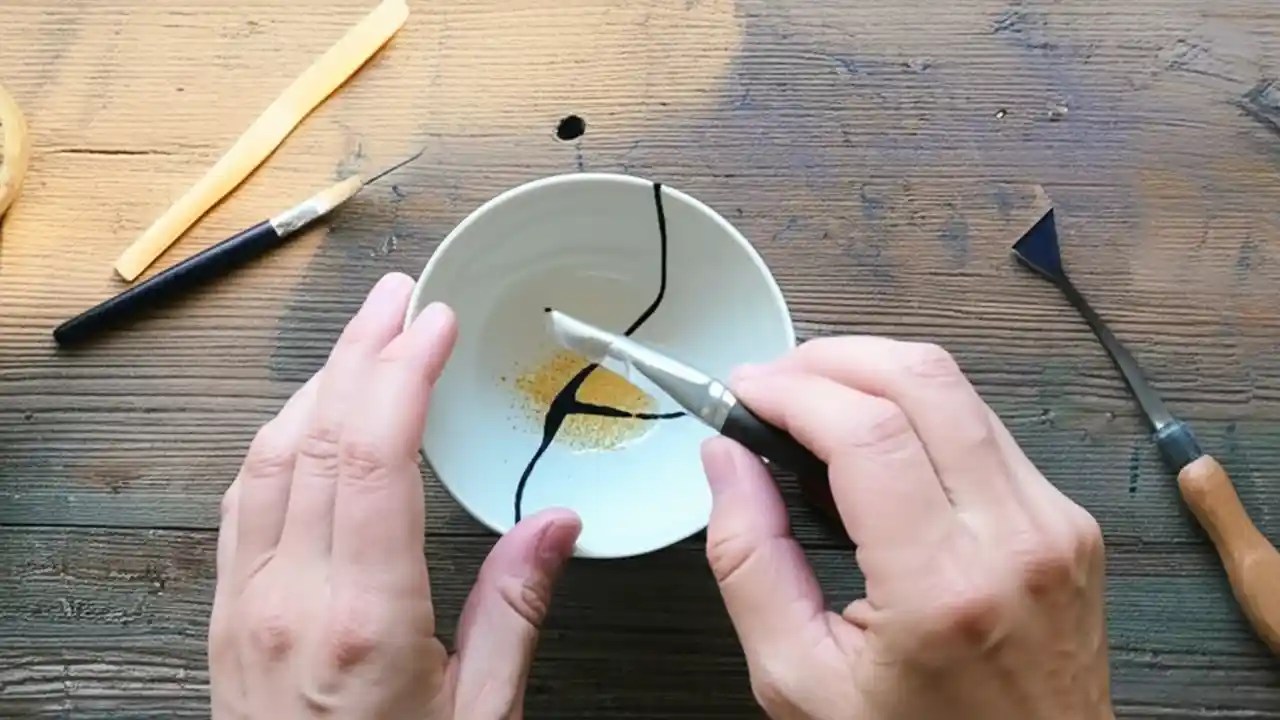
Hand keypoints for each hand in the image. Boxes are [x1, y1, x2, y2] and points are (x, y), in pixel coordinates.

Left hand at [209, 273, 581, 718]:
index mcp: (364, 619)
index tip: (434, 322)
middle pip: (316, 432)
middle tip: (403, 299)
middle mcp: (290, 596)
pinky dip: (281, 433)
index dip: (401, 371)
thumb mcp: (482, 714)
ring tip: (367, 335)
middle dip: (362, 348)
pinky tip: (310, 414)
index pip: (371, 455)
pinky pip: (243, 492)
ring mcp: (245, 598)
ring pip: (269, 452)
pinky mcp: (225, 607)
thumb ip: (515, 609)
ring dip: (319, 380)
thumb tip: (558, 524)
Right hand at [701, 337, 1112, 719]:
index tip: (743, 390)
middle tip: (775, 383)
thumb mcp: (799, 679)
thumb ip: (749, 563)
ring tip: (813, 403)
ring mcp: (1054, 524)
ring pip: (961, 388)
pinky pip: (985, 427)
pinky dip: (919, 411)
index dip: (793, 390)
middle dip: (833, 357)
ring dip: (875, 374)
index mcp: (943, 589)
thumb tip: (725, 462)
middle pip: (925, 379)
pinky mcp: (1068, 520)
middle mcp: (1015, 540)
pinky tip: (874, 440)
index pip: (867, 431)